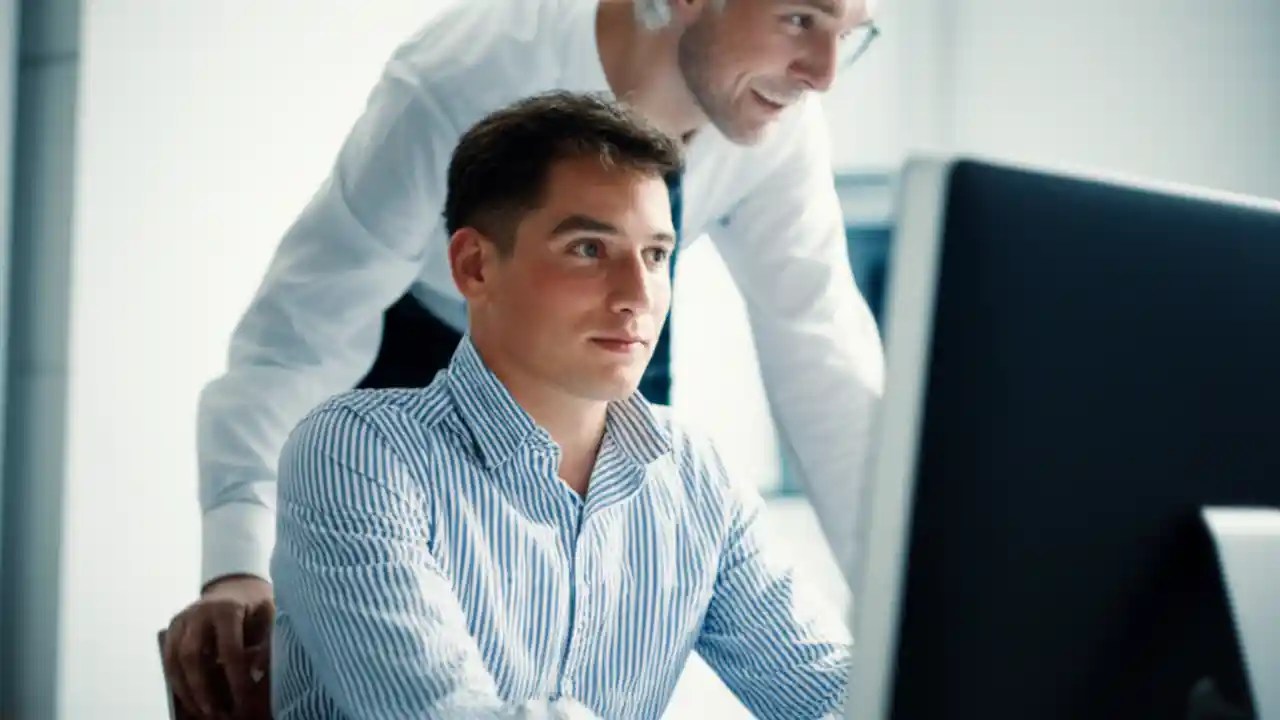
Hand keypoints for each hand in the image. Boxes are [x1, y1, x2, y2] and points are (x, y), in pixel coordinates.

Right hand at [163, 575, 273, 718]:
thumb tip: (256, 672)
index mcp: (227, 609)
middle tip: (216, 713)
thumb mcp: (269, 616)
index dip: (236, 678)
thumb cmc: (255, 606)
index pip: (229, 649)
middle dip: (202, 689)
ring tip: (202, 712)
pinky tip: (191, 699)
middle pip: (192, 656)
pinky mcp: (172, 628)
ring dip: (186, 690)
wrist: (235, 587)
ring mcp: (181, 620)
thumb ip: (265, 641)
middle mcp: (198, 613)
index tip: (243, 701)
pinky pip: (168, 659)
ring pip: (174, 660)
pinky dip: (177, 682)